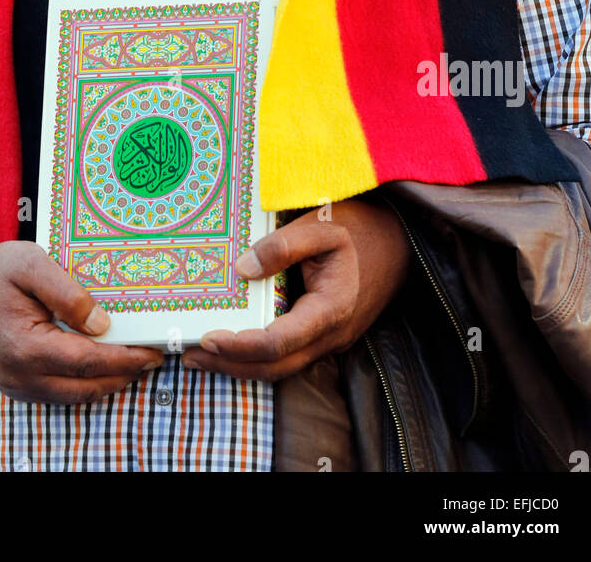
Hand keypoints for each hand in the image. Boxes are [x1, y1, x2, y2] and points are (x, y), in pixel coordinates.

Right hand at [0, 240, 163, 404]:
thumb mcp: (30, 264)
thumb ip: (68, 293)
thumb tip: (103, 324)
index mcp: (24, 347)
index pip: (87, 361)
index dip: (125, 358)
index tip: (152, 351)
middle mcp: (20, 376)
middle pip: (85, 386)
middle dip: (124, 374)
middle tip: (154, 357)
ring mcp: (16, 386)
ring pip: (74, 395)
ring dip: (107, 382)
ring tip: (135, 362)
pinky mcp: (16, 385)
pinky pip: (59, 392)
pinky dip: (85, 383)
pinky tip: (103, 366)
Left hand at [180, 198, 410, 381]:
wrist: (400, 241)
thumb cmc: (361, 229)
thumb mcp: (322, 225)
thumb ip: (281, 246)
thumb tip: (241, 269)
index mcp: (330, 309)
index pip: (278, 342)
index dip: (241, 346)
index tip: (209, 338)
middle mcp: (331, 335)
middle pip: (275, 366)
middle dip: (230, 365)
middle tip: (190, 356)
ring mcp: (331, 339)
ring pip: (282, 366)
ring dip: (242, 364)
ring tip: (202, 354)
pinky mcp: (327, 334)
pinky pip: (290, 354)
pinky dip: (259, 354)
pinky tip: (235, 341)